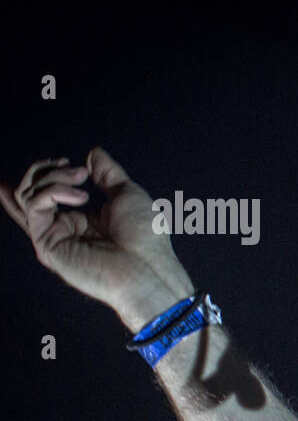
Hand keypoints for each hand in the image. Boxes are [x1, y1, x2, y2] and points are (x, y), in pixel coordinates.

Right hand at [1, 148, 193, 320]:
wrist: (147, 267)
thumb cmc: (145, 237)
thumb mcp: (127, 194)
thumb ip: (107, 174)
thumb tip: (93, 153)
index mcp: (80, 220)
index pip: (45, 195)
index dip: (45, 173)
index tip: (66, 160)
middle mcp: (63, 229)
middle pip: (30, 192)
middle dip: (47, 170)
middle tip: (78, 171)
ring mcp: (53, 237)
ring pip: (27, 195)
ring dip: (52, 177)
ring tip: (82, 178)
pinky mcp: (47, 245)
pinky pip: (34, 206)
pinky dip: (53, 191)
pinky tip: (80, 196)